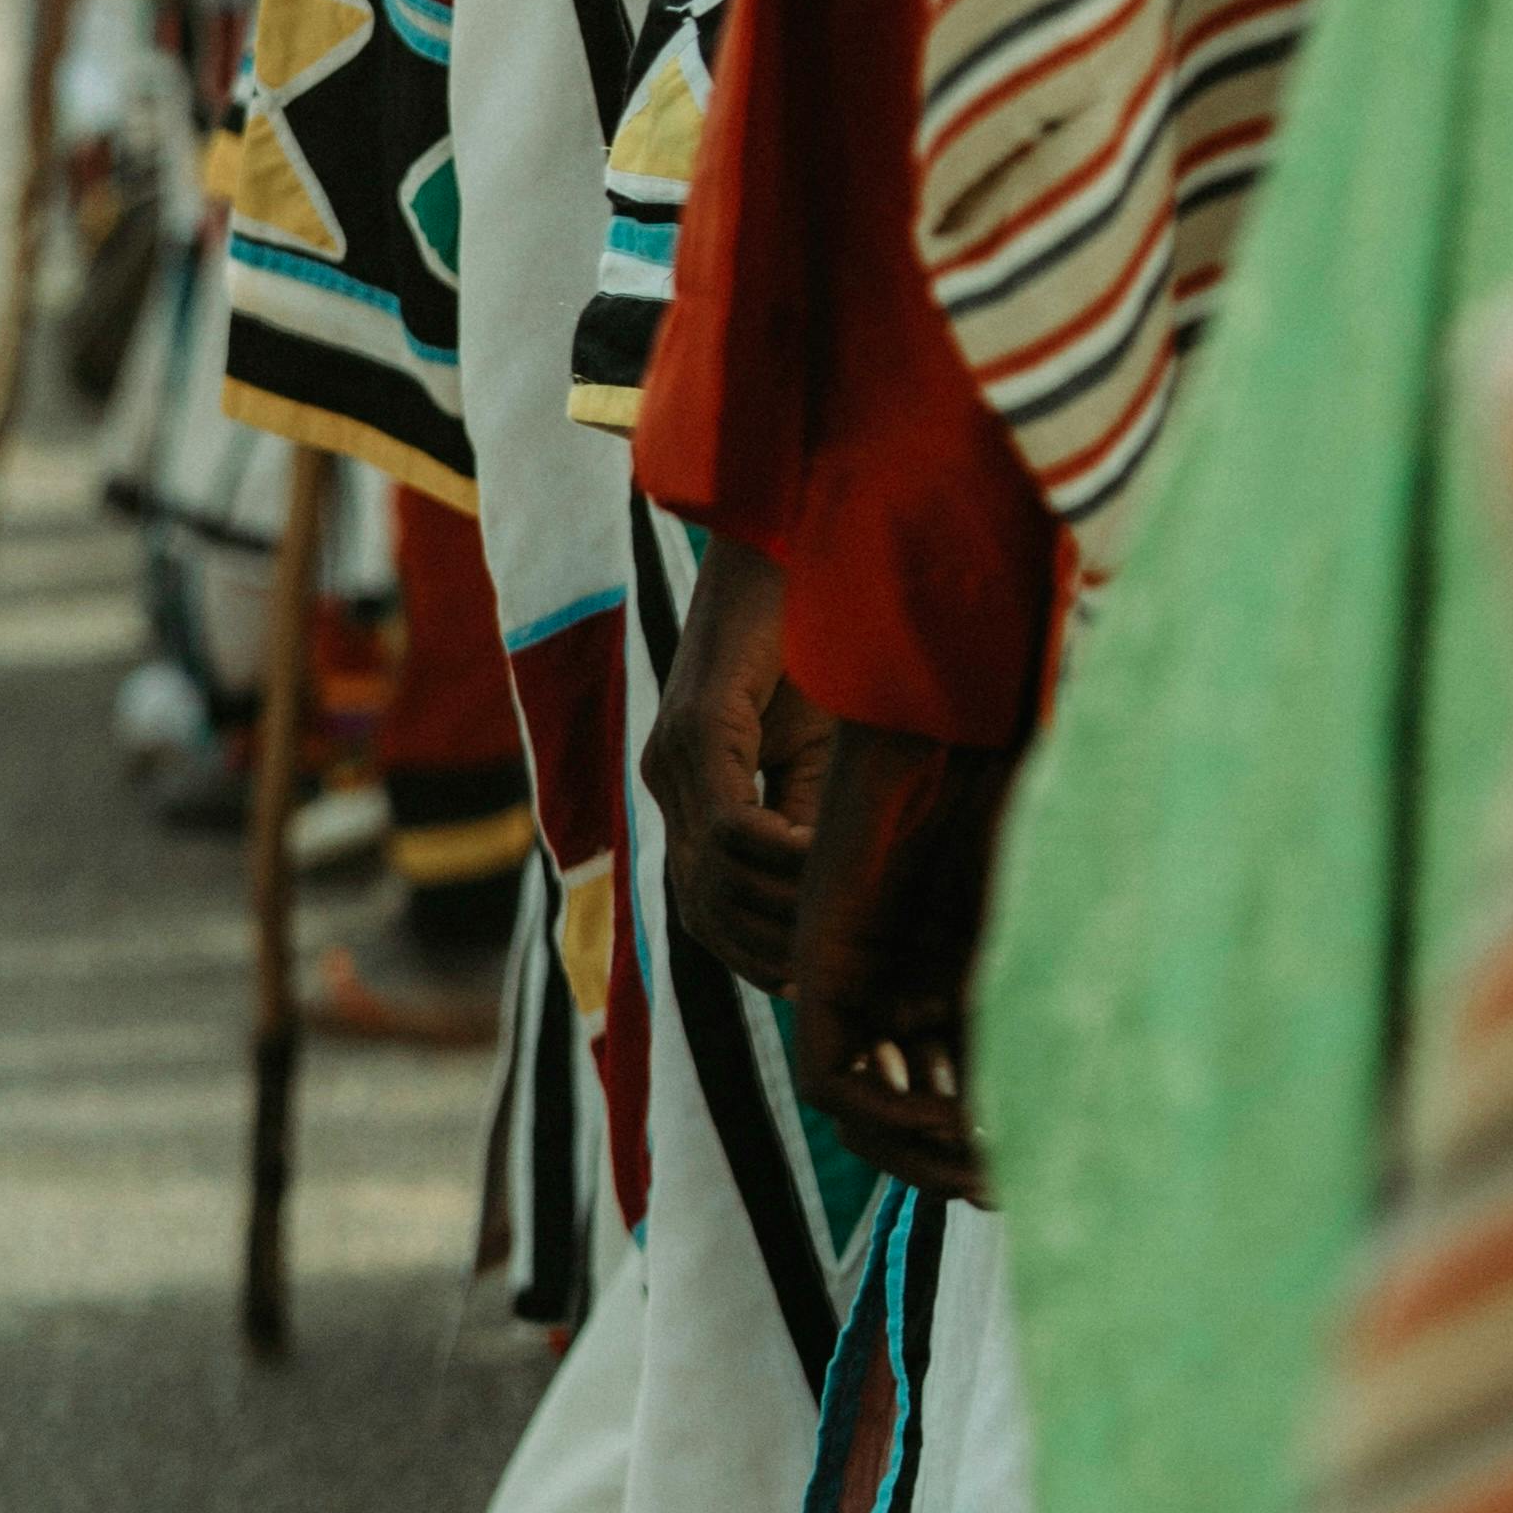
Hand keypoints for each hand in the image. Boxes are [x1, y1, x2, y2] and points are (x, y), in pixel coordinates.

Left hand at [645, 530, 833, 990]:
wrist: (795, 538)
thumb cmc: (819, 642)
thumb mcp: (821, 756)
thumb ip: (807, 822)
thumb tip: (828, 912)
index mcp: (695, 793)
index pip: (710, 914)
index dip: (763, 956)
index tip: (823, 974)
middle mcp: (669, 780)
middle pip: (708, 913)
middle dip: (775, 949)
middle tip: (841, 963)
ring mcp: (674, 755)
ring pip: (714, 880)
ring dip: (783, 907)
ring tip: (843, 910)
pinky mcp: (696, 724)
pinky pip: (730, 824)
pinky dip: (781, 854)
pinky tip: (825, 851)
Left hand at [791, 724, 1002, 1203]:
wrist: (951, 729)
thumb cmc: (1012, 806)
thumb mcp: (1039, 932)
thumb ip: (1045, 1008)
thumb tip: (1107, 1093)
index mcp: (940, 984)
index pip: (946, 1100)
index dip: (979, 1149)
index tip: (1029, 1178)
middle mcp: (889, 992)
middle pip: (900, 1120)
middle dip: (949, 1166)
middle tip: (1005, 1191)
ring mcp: (852, 982)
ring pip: (862, 1113)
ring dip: (916, 1153)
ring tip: (981, 1167)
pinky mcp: (819, 966)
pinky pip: (830, 1077)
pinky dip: (883, 1110)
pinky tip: (948, 1114)